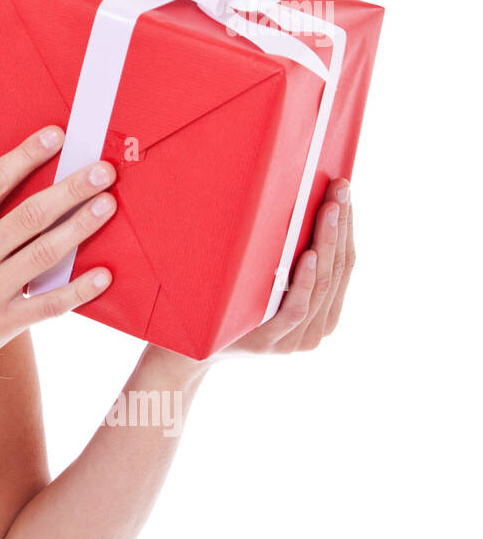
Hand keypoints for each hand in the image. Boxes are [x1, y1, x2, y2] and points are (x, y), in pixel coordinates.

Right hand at [0, 123, 116, 392]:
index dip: (26, 155)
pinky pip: (48, 305)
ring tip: (107, 205)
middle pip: (29, 215)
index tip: (55, 136)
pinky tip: (103, 275)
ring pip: (44, 254)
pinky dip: (78, 291)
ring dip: (80, 228)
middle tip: (103, 169)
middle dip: (70, 189)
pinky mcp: (3, 324)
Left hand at [212, 176, 355, 357]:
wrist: (192, 351)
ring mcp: (296, 339)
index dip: (347, 227)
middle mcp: (316, 329)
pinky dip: (306, 280)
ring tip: (330, 209)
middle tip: (341, 188)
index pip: (344, 265)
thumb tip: (293, 207)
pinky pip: (297, 309)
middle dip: (341, 226)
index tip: (344, 190)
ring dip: (328, 242)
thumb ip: (285, 262)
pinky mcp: (272, 343)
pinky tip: (311, 254)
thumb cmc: (229, 309)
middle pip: (338, 270)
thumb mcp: (263, 284)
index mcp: (322, 313)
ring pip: (324, 286)